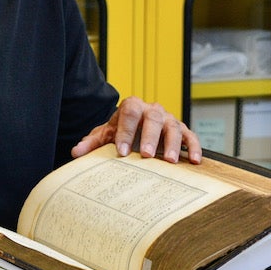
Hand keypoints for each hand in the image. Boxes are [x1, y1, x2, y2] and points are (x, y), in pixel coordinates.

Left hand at [71, 96, 201, 163]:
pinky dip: (194, 148)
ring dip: (173, 144)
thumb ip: (92, 143)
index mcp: (132, 107)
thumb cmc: (121, 132)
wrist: (137, 128)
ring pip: (174, 127)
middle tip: (146, 155)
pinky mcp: (182, 130)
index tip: (120, 151)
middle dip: (150, 137)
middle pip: (153, 118)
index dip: (125, 131)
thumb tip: (76, 152)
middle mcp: (152, 110)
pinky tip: (194, 161)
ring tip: (170, 162)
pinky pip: (191, 137)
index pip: (129, 112)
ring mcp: (169, 120)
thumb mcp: (106, 135)